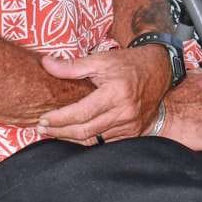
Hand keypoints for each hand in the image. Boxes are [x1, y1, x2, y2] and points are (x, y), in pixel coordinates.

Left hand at [37, 47, 166, 143]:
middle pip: (84, 131)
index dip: (59, 119)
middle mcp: (125, 112)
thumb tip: (46, 64)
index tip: (42, 119)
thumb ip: (72, 66)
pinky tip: (74, 135)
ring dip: (70, 138)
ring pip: (93, 140)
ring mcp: (130, 125)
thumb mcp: (101, 59)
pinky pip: (105, 142)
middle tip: (42, 128)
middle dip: (59, 132)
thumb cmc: (129, 63)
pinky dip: (87, 140)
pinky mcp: (134, 132)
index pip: (81, 113)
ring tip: (53, 132)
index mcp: (116, 93)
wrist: (160, 70)